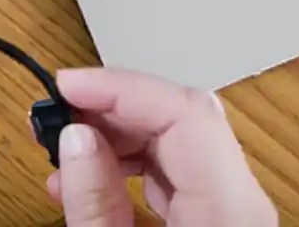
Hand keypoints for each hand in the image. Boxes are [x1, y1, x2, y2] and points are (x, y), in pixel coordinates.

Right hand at [48, 68, 275, 226]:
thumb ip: (96, 205)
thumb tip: (76, 139)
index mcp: (231, 209)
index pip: (183, 112)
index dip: (121, 86)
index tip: (67, 84)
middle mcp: (243, 202)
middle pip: (181, 119)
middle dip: (112, 106)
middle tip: (56, 111)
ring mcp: (235, 210)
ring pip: (178, 143)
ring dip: (117, 135)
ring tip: (63, 150)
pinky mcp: (221, 220)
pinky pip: (178, 174)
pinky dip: (132, 166)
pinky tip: (90, 178)